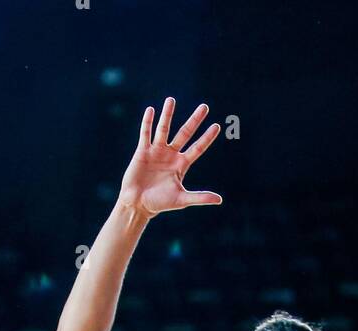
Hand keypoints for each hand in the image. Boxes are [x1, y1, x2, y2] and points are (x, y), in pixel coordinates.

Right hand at [120, 98, 221, 217]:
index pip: (198, 148)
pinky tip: (151, 110)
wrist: (138, 204)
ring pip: (164, 129)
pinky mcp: (142, 151)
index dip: (207, 137)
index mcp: (181, 165)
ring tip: (171, 100)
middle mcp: (171, 155)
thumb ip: (200, 197)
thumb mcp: (182, 199)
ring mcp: (157, 151)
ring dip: (168, 115)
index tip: (217, 126)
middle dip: (195, 120)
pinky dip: (147, 122)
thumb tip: (219, 200)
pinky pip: (145, 133)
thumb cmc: (160, 203)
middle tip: (205, 107)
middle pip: (185, 133)